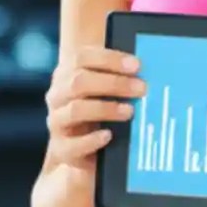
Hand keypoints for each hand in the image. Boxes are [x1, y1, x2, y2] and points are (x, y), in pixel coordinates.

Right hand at [43, 45, 144, 173]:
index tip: (137, 65)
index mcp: (67, 74)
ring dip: (106, 108)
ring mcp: (56, 122)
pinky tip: (108, 136)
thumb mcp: (108, 92)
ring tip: (130, 111)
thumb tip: (149, 68)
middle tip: (141, 88)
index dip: (110, 59)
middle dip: (113, 83)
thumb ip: (121, 77)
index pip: (82, 57)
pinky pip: (71, 144)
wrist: (84, 149)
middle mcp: (57, 95)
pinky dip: (91, 140)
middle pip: (79, 82)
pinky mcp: (60, 148)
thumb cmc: (101, 112)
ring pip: (76, 109)